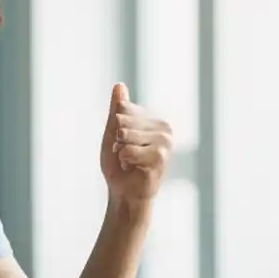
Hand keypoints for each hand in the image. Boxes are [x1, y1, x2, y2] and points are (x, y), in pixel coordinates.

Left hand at [99, 83, 172, 204]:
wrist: (124, 193)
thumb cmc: (119, 164)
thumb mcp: (113, 133)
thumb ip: (117, 110)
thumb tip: (119, 85)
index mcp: (154, 120)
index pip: (123, 108)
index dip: (114, 127)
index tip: (122, 142)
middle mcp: (164, 128)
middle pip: (123, 120)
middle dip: (117, 140)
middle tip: (126, 155)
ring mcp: (165, 142)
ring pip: (126, 134)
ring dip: (121, 151)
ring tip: (131, 162)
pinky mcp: (161, 156)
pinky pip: (129, 150)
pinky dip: (125, 160)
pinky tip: (135, 168)